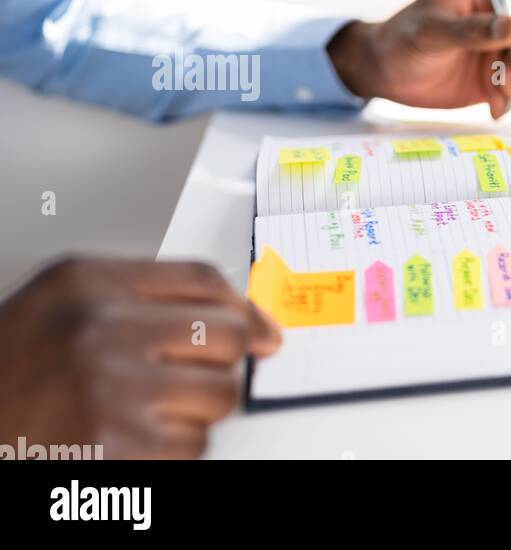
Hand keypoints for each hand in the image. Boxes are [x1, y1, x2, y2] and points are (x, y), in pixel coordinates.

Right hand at [0, 258, 280, 458]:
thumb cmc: (12, 366)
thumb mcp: (66, 301)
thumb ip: (147, 295)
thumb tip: (246, 320)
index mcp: (90, 284)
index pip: (204, 282)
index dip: (247, 310)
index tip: (265, 333)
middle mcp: (103, 328)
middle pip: (226, 338)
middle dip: (220, 364)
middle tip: (186, 379)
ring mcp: (112, 388)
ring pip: (219, 396)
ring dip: (196, 410)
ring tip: (145, 410)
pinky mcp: (120, 444)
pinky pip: (195, 445)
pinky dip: (175, 448)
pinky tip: (132, 437)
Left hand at [327, 0, 510, 118]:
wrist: (384, 72)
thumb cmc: (401, 39)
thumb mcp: (432, 33)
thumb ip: (471, 30)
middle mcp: (494, 20)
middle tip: (510, 83)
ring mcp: (494, 50)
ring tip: (498, 99)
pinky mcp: (491, 77)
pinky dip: (508, 101)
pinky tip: (494, 111)